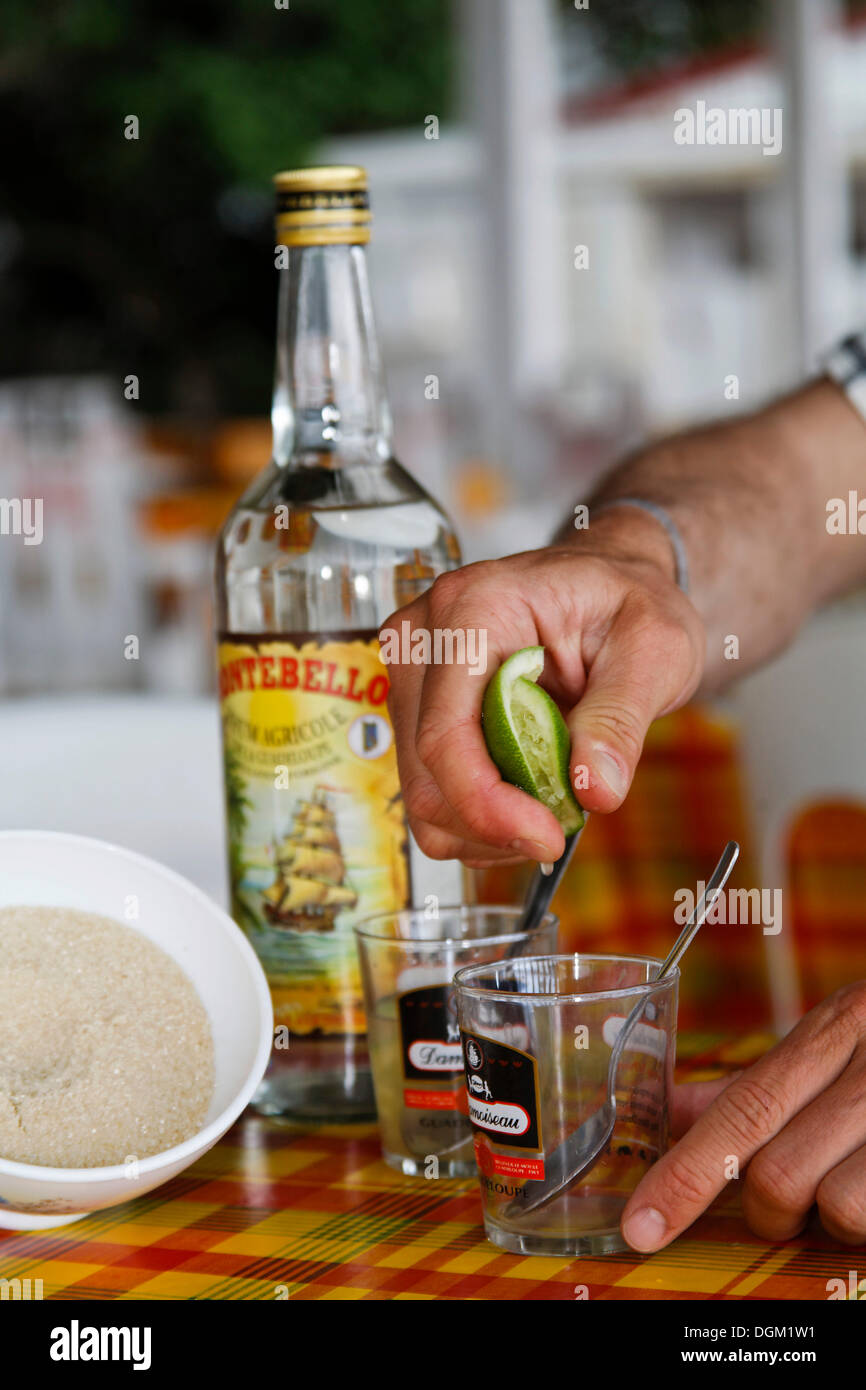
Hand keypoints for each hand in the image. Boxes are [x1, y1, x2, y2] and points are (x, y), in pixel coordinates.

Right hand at [383, 515, 704, 866]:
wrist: (610, 586)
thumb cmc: (627, 601)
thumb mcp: (655, 649)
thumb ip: (621, 719)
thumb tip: (594, 789)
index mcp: (475, 609)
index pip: (446, 731)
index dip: (486, 803)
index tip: (545, 837)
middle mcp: (425, 638)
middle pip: (427, 773)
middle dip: (494, 823)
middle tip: (561, 827)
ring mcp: (414, 674)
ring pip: (423, 794)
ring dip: (488, 826)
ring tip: (551, 803)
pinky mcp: (418, 707)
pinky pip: (432, 792)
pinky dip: (479, 818)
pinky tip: (525, 796)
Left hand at [622, 981, 865, 1249]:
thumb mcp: (833, 1044)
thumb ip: (752, 1087)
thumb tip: (666, 1116)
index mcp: (841, 1025)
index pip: (743, 1110)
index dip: (686, 1175)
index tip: (643, 1224)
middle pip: (780, 1172)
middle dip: (770, 1206)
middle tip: (791, 1197)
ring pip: (839, 1208)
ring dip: (834, 1217)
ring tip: (855, 1182)